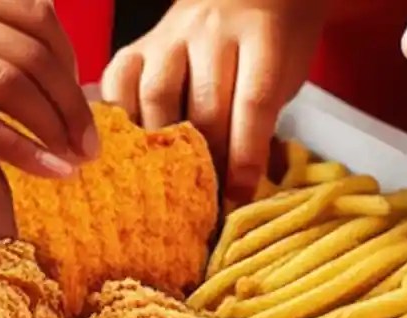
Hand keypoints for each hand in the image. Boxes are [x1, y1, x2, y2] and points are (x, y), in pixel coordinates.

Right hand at [0, 0, 95, 177]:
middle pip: (34, 57)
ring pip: (10, 86)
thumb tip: (26, 68)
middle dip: (72, 104)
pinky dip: (18, 146)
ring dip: (55, 127)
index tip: (81, 99)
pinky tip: (47, 169)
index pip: (39, 20)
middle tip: (92, 143)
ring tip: (77, 161)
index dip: (70, 63)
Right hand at [101, 0, 329, 196]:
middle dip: (206, 159)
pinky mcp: (139, 44)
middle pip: (203, 105)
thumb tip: (243, 186)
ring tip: (167, 178)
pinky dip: (121, 118)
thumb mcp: (287, 73)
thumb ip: (265, 120)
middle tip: (205, 195)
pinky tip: (130, 146)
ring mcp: (170, 35)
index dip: (246, 156)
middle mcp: (212, 32)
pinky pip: (119, 81)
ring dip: (162, 145)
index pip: (252, 103)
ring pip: (156, 95)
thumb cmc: (273, 40)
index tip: (240, 196)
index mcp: (261, 38)